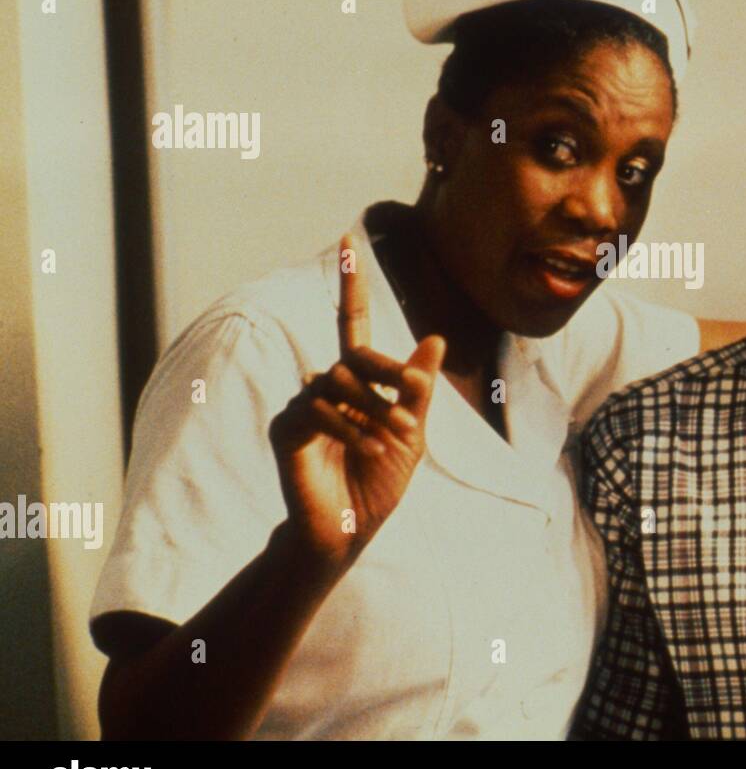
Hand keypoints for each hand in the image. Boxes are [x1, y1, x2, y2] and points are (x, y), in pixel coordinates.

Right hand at [269, 234, 444, 568]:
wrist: (351, 529)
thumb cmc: (380, 481)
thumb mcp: (412, 433)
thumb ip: (417, 387)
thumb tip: (436, 335)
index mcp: (358, 382)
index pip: (354, 323)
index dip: (353, 283)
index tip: (349, 239)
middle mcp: (326, 385)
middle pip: (355, 355)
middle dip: (388, 379)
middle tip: (411, 416)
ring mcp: (303, 404)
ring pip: (340, 383)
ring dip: (375, 412)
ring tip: (394, 441)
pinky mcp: (286, 428)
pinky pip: (317, 411)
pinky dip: (351, 429)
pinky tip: (372, 451)